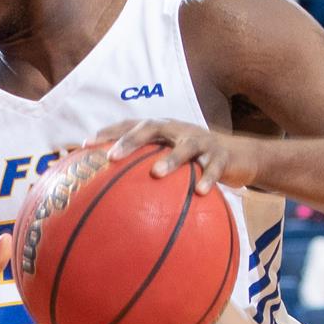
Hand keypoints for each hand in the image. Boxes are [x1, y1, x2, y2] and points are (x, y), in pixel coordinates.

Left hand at [102, 123, 257, 194]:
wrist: (238, 157)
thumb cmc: (194, 163)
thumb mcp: (170, 163)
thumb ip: (144, 172)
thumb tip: (110, 197)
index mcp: (162, 130)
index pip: (130, 125)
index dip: (108, 133)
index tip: (85, 146)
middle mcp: (178, 130)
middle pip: (152, 127)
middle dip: (130, 140)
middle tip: (113, 156)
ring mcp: (201, 141)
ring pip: (185, 146)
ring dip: (170, 159)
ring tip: (156, 174)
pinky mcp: (221, 155)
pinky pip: (213, 167)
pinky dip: (207, 178)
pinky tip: (200, 193)